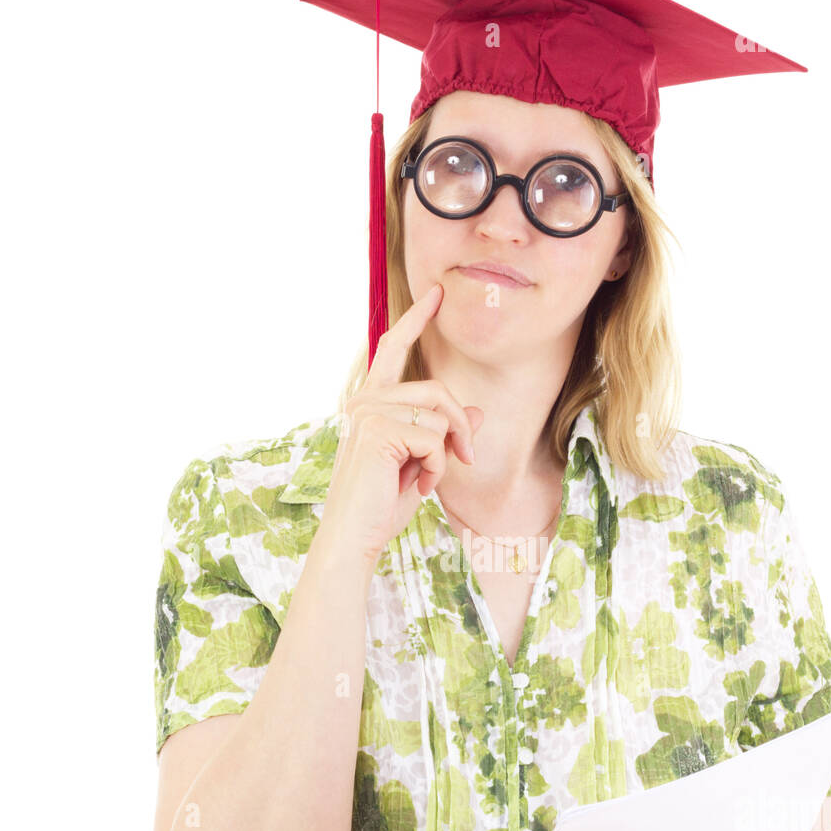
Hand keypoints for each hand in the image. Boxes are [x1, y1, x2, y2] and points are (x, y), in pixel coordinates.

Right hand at [320, 283, 483, 567]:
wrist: (354, 537)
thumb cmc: (380, 505)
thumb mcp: (421, 463)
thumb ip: (443, 433)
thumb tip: (476, 411)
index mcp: (368, 402)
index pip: (394, 348)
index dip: (416, 319)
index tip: (437, 293)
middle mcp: (364, 400)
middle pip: (435, 389)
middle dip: (459, 425)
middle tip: (467, 458)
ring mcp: (368, 412)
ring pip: (439, 412)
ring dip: (447, 451)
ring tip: (430, 479)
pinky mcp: (378, 430)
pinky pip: (435, 437)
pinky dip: (438, 466)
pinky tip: (419, 486)